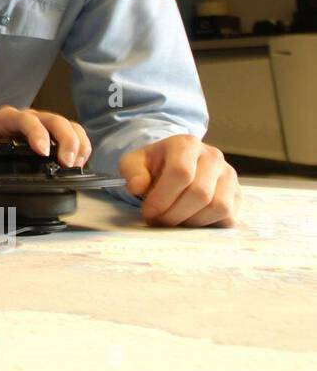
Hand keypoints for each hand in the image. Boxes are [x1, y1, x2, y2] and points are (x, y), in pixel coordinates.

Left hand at [0, 105, 91, 165]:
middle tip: (67, 163)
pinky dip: (82, 147)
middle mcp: (30, 118)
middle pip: (55, 120)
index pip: (26, 120)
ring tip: (77, 164)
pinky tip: (81, 162)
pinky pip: (75, 134)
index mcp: (8, 118)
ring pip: (69, 125)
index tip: (42, 152)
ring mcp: (44, 125)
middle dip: (65, 140)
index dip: (37, 133)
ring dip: (78, 143)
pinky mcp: (54, 135)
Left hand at [120, 135, 239, 226]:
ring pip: (218, 206)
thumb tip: (137, 187)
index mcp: (186, 144)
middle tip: (158, 221)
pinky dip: (208, 225)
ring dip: (192, 222)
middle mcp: (213, 156)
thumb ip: (132, 172)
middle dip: (175, 214)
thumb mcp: (134, 162)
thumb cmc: (154, 165)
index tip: (148, 212)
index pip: (181, 173)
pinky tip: (189, 220)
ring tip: (173, 222)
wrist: (177, 163)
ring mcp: (229, 175)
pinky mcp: (237, 194)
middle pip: (200, 193)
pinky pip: (229, 217)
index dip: (163, 198)